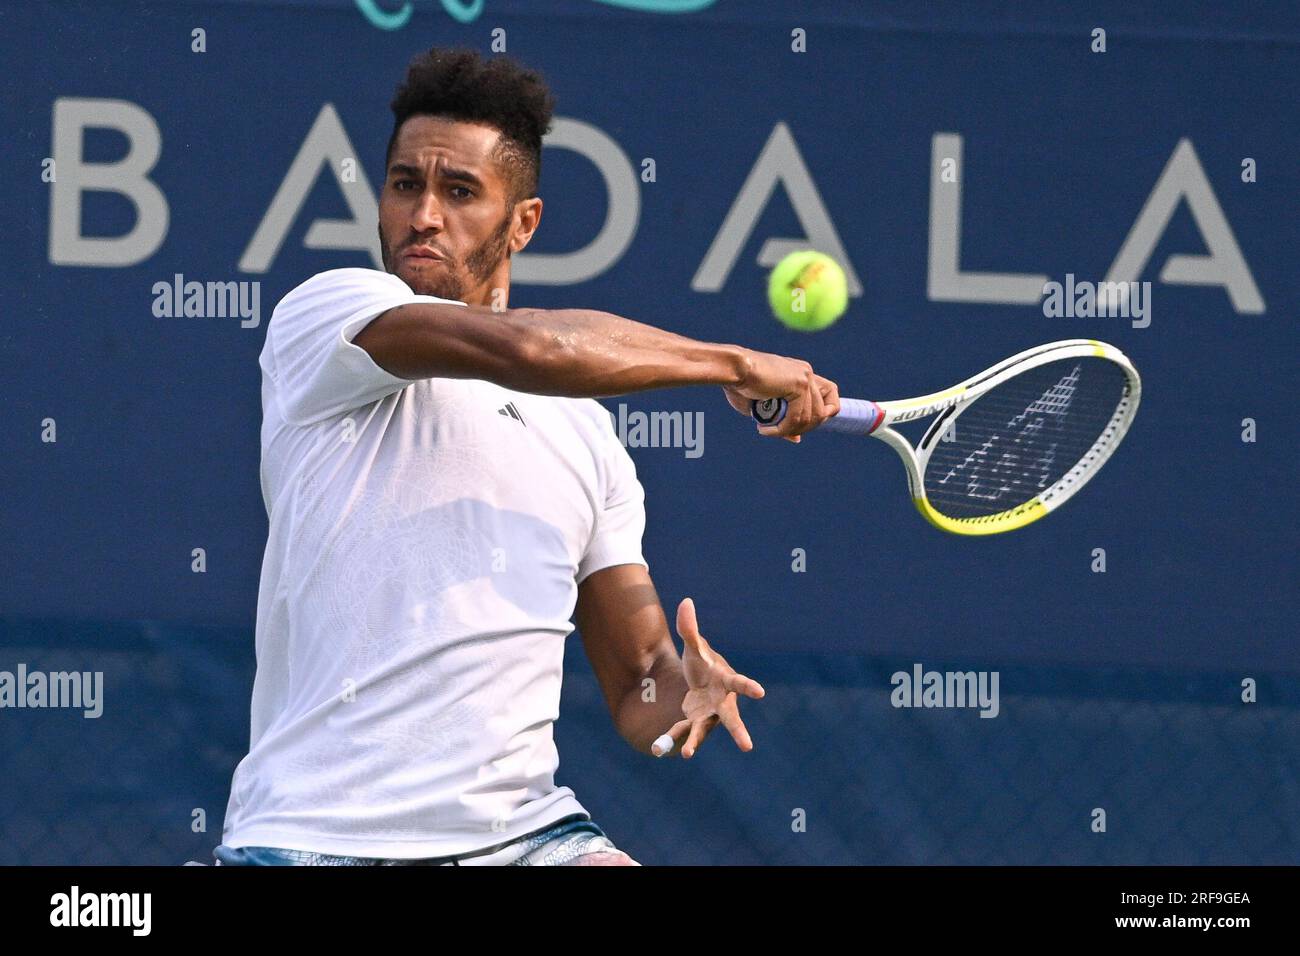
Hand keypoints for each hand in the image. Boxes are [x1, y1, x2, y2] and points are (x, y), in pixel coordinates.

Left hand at [654, 597, 765, 758]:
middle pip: (731, 719)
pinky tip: (658, 748)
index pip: (739, 683)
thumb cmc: (703, 663)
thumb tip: (685, 601)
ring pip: (703, 731)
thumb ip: (689, 628)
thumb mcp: (694, 646)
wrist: (699, 680)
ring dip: (694, 743)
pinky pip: (683, 731)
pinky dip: (672, 739)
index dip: (749, 687)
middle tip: (747, 746)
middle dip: (738, 732)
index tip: (760, 692)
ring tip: (686, 754)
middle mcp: (721, 703)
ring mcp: (708, 716)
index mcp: (725, 682)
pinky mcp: (694, 723)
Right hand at [722, 349, 839, 442]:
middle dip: (803, 428)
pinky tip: (764, 429)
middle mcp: (807, 373)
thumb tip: (797, 439)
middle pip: (824, 411)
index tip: (806, 424)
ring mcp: (805, 377)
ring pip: (810, 418)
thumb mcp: (765, 408)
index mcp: (801, 374)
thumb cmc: (740, 385)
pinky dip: (781, 429)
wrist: (732, 369)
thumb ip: (785, 420)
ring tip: (767, 430)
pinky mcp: (799, 384)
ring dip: (788, 430)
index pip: (831, 393)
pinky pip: (797, 417)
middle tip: (778, 431)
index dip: (827, 412)